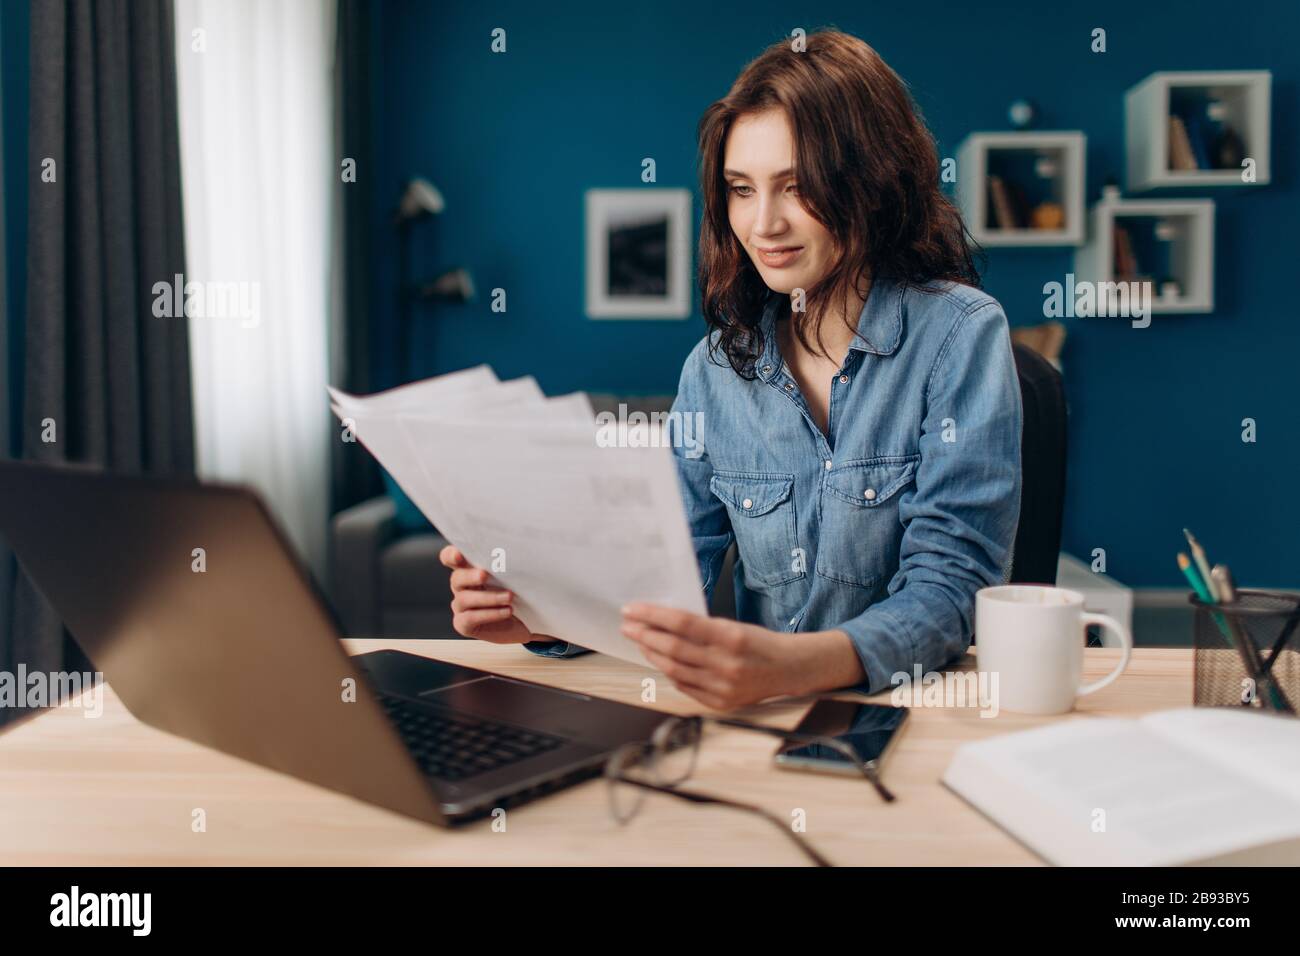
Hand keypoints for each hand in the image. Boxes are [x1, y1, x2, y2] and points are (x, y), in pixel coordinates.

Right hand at [439, 546, 555, 645]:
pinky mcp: (463, 624)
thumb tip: (516, 549)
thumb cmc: (518, 592)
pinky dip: (490, 614)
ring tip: (510, 597)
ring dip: (489, 597)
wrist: (525, 622)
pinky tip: (507, 611)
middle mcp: (461, 586)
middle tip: (485, 575)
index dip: (451, 555)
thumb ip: (507, 564)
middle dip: (470, 576)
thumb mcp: (515, 576)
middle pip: (456, 578)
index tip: (459, 555)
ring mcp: (460, 605)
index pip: (449, 557)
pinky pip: (470, 618)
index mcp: (468, 568)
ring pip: (464, 599)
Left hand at [620, 604, 866, 709]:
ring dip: (651, 654)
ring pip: (674, 669)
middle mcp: (726, 664)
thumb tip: (662, 622)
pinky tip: (659, 661)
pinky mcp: (720, 703)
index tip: (632, 609)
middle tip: (628, 625)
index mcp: (730, 638)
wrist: (789, 670)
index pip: (682, 624)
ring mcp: (722, 687)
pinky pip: (684, 687)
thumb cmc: (759, 643)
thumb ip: (701, 627)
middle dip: (644, 635)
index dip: (653, 616)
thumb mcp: (733, 626)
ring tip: (640, 641)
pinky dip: (669, 673)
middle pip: (673, 648)